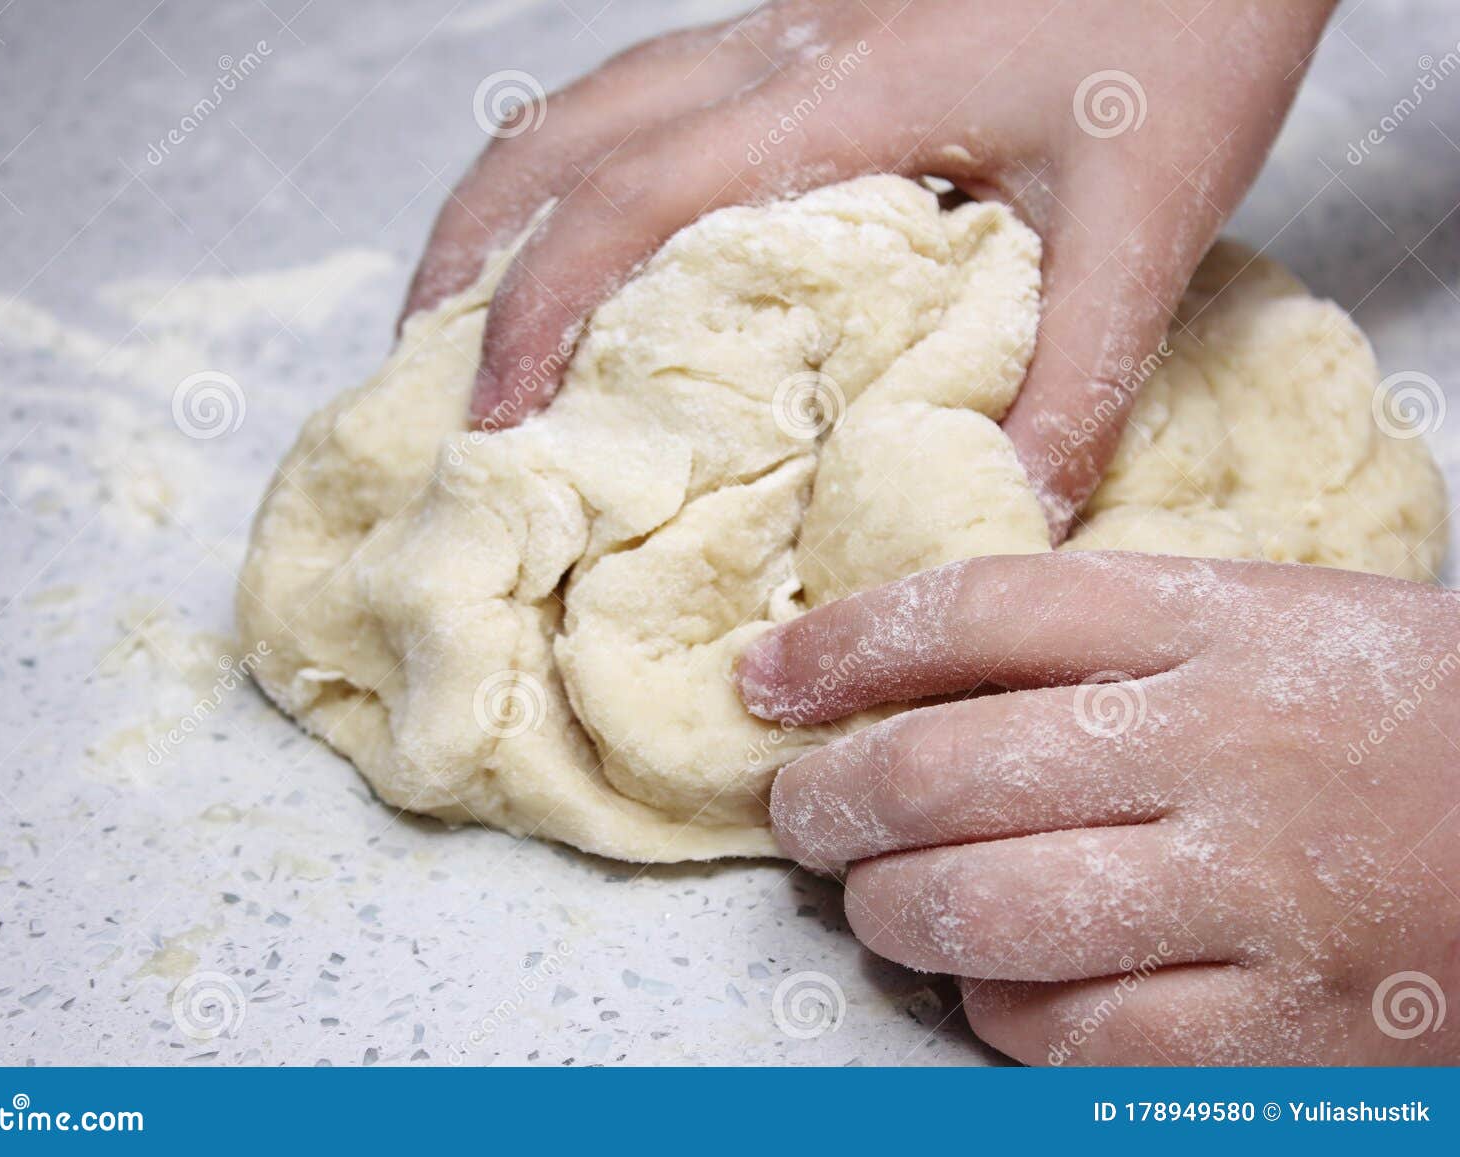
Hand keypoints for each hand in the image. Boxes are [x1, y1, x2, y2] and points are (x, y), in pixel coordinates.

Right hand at [404, 0, 1334, 537]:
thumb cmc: (1189, 19)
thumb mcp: (1150, 214)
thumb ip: (1075, 376)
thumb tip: (996, 524)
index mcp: (839, 97)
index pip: (630, 203)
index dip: (538, 314)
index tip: (492, 424)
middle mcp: (779, 49)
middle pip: (557, 133)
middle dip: (467, 254)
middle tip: (422, 369)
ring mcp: (784, 24)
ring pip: (587, 99)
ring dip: (506, 203)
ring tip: (467, 308)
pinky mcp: (809, 23)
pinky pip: (648, 92)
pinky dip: (580, 170)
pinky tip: (594, 231)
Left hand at [735, 553, 1459, 1064]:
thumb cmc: (1391, 720)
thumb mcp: (1263, 626)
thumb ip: (1102, 639)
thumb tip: (899, 678)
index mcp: (1217, 625)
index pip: (978, 610)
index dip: (844, 646)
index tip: (766, 681)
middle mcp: (1224, 752)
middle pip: (945, 770)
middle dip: (828, 801)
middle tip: (798, 811)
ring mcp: (1253, 900)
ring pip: (981, 913)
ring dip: (890, 912)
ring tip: (878, 901)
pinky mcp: (1279, 1038)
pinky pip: (1066, 1035)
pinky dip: (999, 1012)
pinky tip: (1001, 986)